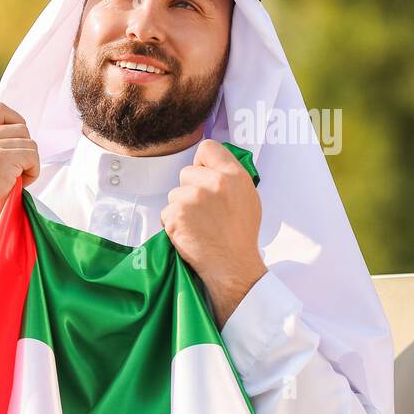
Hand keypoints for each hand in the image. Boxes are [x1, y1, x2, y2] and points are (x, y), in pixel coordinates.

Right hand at [0, 102, 39, 251]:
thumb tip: (22, 132)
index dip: (16, 122)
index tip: (18, 145)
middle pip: (21, 127)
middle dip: (25, 150)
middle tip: (15, 173)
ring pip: (29, 142)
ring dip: (29, 163)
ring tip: (15, 182)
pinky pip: (32, 155)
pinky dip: (32, 172)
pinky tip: (18, 186)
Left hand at [160, 138, 266, 327]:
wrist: (232, 265)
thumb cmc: (240, 234)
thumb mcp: (247, 196)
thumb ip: (229, 176)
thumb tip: (210, 164)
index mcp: (234, 175)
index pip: (207, 148)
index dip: (202, 162)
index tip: (204, 174)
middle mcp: (213, 183)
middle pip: (186, 172)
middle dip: (190, 189)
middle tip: (204, 210)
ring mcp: (192, 199)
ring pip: (174, 194)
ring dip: (180, 208)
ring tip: (198, 225)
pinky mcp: (175, 216)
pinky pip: (166, 212)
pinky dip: (172, 223)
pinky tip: (189, 234)